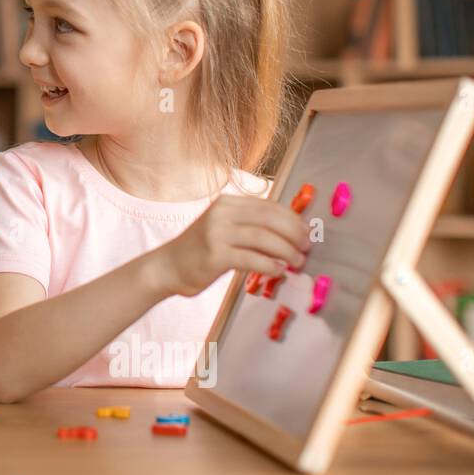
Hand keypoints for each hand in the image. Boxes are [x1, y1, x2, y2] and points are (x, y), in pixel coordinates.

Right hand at [154, 196, 308, 298]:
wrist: (167, 267)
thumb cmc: (200, 250)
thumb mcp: (223, 228)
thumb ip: (249, 225)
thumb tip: (290, 232)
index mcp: (227, 203)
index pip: (269, 206)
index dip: (293, 219)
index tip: (306, 233)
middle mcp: (221, 213)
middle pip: (270, 219)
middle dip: (294, 234)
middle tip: (306, 248)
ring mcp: (217, 233)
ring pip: (264, 238)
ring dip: (287, 251)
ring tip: (297, 262)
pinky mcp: (215, 255)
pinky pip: (252, 259)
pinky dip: (271, 265)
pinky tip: (279, 270)